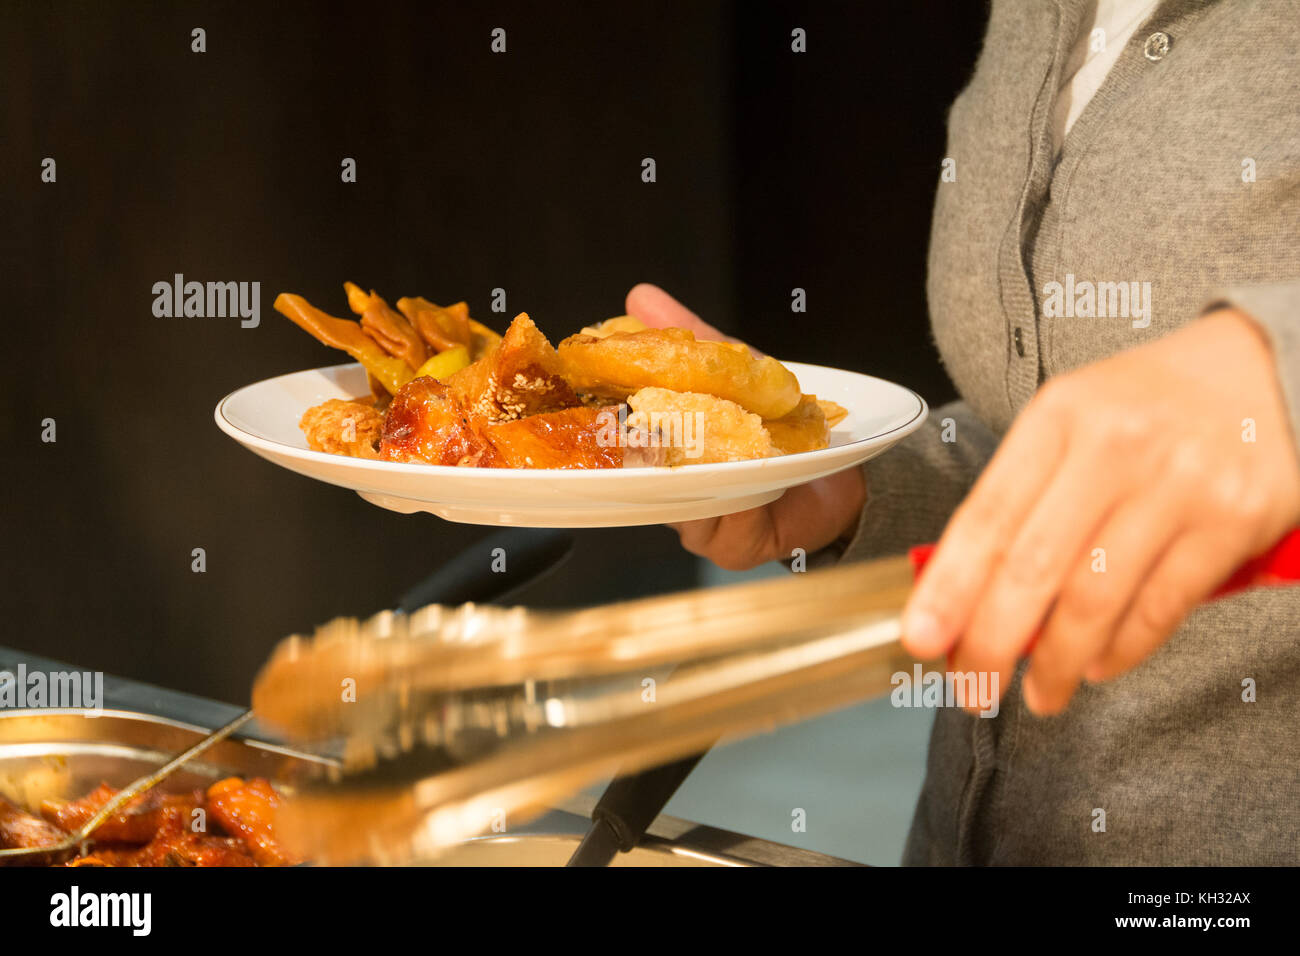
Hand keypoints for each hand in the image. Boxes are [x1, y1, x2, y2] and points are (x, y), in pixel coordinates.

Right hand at [625, 283, 865, 569]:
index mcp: (662, 455)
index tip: (598, 401)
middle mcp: (673, 495)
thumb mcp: (734, 370)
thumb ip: (689, 336)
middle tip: (652, 425)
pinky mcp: (734, 547)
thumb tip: (640, 294)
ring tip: (712, 455)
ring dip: (698, 483)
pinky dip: (737, 508)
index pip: (621, 445)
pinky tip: (749, 490)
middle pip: (644, 483)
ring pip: (682, 509)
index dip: (608, 426)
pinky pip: (726, 530)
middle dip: (647, 454)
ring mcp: (700, 527)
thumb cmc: (777, 424)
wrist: (841, 475)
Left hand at [901, 309, 1299, 714]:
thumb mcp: (1072, 420)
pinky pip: (1160, 607)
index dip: (948, 587)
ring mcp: (1178, 485)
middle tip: (971, 689)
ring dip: (1057, 663)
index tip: (921, 638)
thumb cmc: (1149, 405)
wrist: (1262, 368)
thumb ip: (1022, 494)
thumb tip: (964, 590)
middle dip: (991, 643)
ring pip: (1094, 599)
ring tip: (1038, 693)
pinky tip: (1095, 666)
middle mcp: (1114, 447)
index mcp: (1058, 418)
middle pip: (1032, 567)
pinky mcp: (1233, 521)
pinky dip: (1121, 650)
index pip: (986, 517)